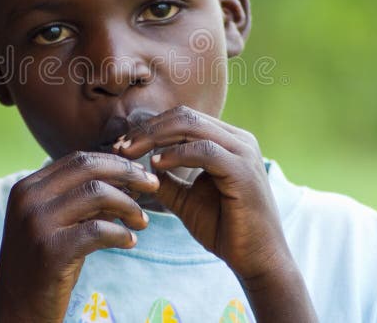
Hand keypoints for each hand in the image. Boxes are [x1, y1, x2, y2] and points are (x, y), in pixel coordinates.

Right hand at [0, 151, 159, 322]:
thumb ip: (84, 200)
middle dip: (128, 173)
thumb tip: (129, 177)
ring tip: (142, 221)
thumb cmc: (45, 265)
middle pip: (89, 168)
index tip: (141, 173)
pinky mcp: (50, 251)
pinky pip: (98, 230)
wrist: (18, 310)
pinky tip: (129, 243)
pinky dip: (121, 234)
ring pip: (97, 194)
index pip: (79, 159)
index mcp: (28, 187)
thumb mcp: (59, 223)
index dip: (115, 162)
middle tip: (153, 185)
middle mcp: (29, 199)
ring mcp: (36, 224)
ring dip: (128, 205)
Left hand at [115, 105, 316, 321]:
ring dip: (155, 137)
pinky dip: (176, 154)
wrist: (257, 260)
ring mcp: (243, 152)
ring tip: (130, 153)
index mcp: (228, 141)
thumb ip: (166, 179)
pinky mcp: (243, 171)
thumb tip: (137, 164)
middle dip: (147, 129)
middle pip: (185, 116)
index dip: (150, 127)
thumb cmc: (224, 229)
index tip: (122, 145)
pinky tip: (156, 164)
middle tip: (120, 146)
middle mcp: (239, 139)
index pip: (184, 118)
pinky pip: (204, 150)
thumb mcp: (186, 199)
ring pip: (192, 126)